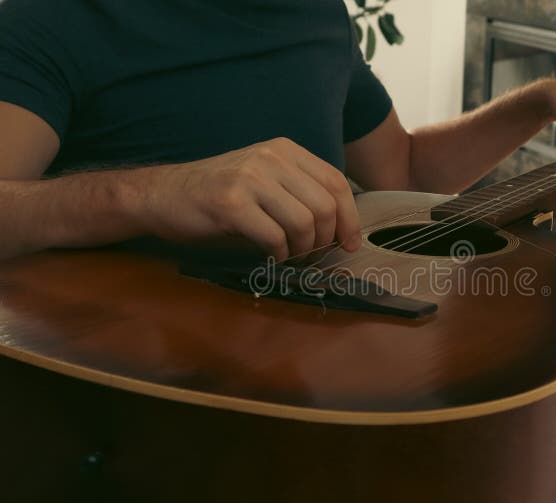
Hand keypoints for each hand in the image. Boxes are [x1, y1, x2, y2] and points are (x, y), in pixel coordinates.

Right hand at [135, 137, 360, 260]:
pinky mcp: (231, 203)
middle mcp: (270, 157)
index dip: (349, 218)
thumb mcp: (265, 180)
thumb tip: (342, 228)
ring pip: (304, 223)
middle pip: (324, 205)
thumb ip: (300, 192)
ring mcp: (250, 178)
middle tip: (311, 256)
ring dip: (303, 250)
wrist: (162, 195)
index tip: (349, 243)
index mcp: (285, 149)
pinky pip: (275, 237)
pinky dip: (279, 255)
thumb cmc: (219, 194)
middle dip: (325, 239)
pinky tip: (271, 256)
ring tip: (291, 257)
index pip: (336, 182)